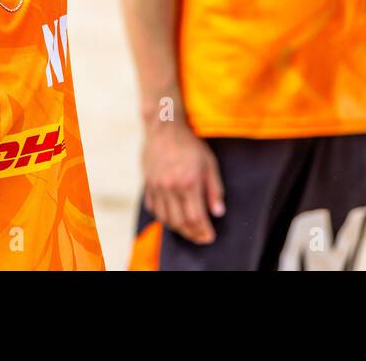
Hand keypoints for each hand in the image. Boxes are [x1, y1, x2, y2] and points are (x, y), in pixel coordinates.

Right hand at [142, 118, 225, 244]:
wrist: (164, 127)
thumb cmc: (189, 144)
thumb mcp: (209, 163)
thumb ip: (214, 189)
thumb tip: (218, 212)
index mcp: (189, 183)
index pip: (196, 218)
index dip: (203, 231)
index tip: (210, 237)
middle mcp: (171, 188)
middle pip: (180, 223)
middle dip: (192, 234)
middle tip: (200, 237)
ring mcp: (156, 187)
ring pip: (165, 219)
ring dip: (177, 228)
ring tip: (188, 230)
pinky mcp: (147, 184)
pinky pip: (153, 208)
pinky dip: (163, 217)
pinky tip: (171, 217)